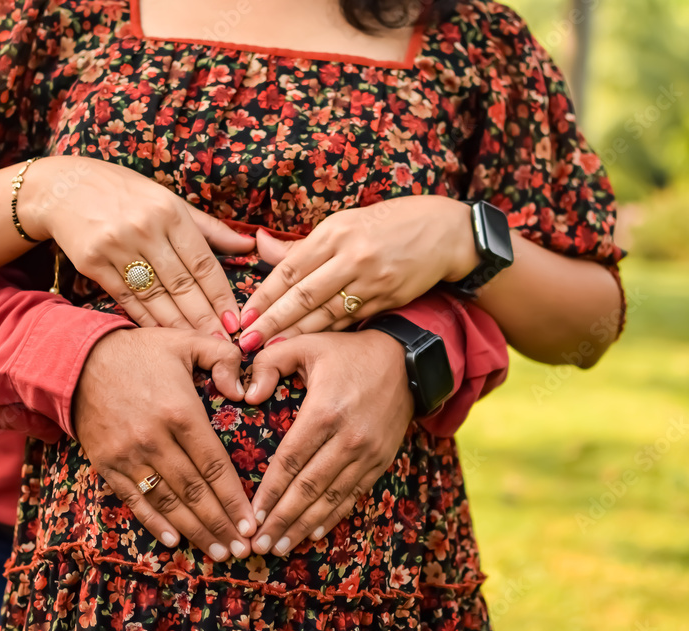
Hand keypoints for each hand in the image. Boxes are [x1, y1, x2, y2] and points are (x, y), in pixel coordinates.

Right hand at [21, 156, 255, 334]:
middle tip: (224, 344)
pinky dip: (145, 319)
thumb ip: (208, 228)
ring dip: (179, 325)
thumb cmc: (124, 192)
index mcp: (169, 211)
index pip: (203, 262)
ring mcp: (116, 247)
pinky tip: (164, 335)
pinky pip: (126, 298)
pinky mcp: (92, 263)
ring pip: (155, 296)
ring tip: (199, 345)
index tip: (236, 320)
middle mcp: (144, 229)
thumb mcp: (168, 199)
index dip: (221, 295)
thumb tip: (247, 246)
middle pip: (181, 284)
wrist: (62, 187)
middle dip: (205, 318)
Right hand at [73, 328, 256, 560]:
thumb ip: (224, 358)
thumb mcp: (186, 341)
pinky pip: (134, 500)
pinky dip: (154, 523)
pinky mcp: (107, 464)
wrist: (77, 358)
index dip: (234, 498)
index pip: (214, 465)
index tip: (252, 522)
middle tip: (242, 550)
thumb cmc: (141, 351)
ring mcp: (128, 455)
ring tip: (217, 552)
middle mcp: (154, 439)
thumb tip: (245, 390)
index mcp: (180, 412)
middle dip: (220, 524)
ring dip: (194, 531)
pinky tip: (175, 542)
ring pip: (167, 502)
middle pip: (194, 492)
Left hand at [236, 196, 477, 350]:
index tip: (243, 316)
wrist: (446, 233)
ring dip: (294, 334)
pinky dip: (325, 334)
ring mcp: (372, 281)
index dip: (263, 296)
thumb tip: (259, 245)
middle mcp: (352, 256)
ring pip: (325, 313)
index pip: (290, 269)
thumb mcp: (345, 223)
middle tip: (247, 341)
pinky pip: (349, 320)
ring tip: (269, 349)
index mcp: (336, 232)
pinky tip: (306, 346)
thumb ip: (303, 245)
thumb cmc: (389, 224)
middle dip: (272, 321)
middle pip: (303, 295)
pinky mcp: (387, 299)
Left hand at [241, 330, 413, 555]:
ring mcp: (368, 452)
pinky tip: (311, 533)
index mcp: (325, 410)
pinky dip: (332, 517)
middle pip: (309, 488)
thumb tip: (246, 395)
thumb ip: (269, 363)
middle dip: (281, 520)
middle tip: (257, 545)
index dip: (270, 491)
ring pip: (332, 498)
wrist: (403, 360)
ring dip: (303, 526)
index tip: (250, 514)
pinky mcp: (381, 460)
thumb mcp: (306, 344)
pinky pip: (354, 495)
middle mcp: (349, 437)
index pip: (291, 460)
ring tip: (278, 547)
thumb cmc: (347, 352)